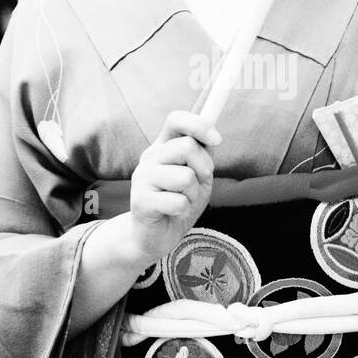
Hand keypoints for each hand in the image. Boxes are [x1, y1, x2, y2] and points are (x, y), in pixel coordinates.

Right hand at [128, 110, 220, 264]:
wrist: (156, 237)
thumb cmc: (179, 203)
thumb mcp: (198, 177)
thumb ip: (202, 155)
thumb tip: (213, 135)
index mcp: (163, 147)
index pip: (176, 120)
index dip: (199, 125)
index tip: (217, 139)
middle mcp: (150, 158)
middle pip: (187, 146)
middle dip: (203, 168)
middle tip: (197, 185)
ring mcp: (142, 178)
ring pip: (185, 177)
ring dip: (193, 194)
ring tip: (182, 202)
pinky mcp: (140, 201)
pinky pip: (178, 202)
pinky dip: (184, 210)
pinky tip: (173, 214)